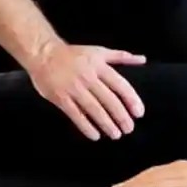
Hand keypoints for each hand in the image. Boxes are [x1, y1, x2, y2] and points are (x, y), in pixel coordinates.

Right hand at [26, 42, 145, 140]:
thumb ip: (122, 56)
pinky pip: (76, 115)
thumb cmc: (74, 54)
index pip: (120, 85)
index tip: (138, 113)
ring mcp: (74, 88)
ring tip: (116, 134)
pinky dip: (86, 126)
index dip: (131, 100)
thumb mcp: (99, 51)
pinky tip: (95, 135)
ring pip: (94, 109)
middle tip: (129, 128)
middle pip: (109, 100)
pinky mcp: (61, 98)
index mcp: (99, 66)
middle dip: (121, 116)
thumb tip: (142, 59)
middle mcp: (88, 77)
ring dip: (106, 124)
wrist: (44, 53)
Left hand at [111, 160, 186, 186]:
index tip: (123, 183)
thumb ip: (181, 176)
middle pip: (148, 177)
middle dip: (130, 183)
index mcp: (179, 165)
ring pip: (153, 184)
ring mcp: (182, 181)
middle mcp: (177, 171)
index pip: (151, 172)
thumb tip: (167, 184)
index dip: (136, 178)